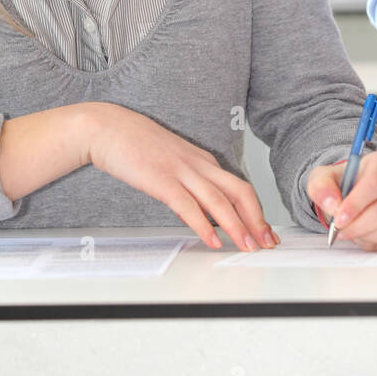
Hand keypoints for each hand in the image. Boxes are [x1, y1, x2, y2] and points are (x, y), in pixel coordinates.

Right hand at [83, 102, 278, 252]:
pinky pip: (189, 206)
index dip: (257, 212)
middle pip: (239, 192)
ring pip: (219, 201)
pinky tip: (212, 241)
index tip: (265, 232)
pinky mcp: (162, 180)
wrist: (108, 127)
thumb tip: (204, 211)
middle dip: (257, 220)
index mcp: (203, 161)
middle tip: (268, 243)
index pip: (240, 188)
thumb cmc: (136, 145)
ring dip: (237, 227)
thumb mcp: (173, 162)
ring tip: (247, 247)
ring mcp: (181, 171)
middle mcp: (199, 165)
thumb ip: (191, 183)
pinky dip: (203, 226)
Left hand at [306, 150, 376, 250]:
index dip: (356, 204)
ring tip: (350, 229)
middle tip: (339, 229)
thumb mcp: (323, 177)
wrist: (353, 193)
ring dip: (364, 235)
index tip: (339, 218)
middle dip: (357, 225)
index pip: (376, 183)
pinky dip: (373, 243)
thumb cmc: (343, 182)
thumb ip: (321, 186)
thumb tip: (332, 203)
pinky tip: (362, 233)